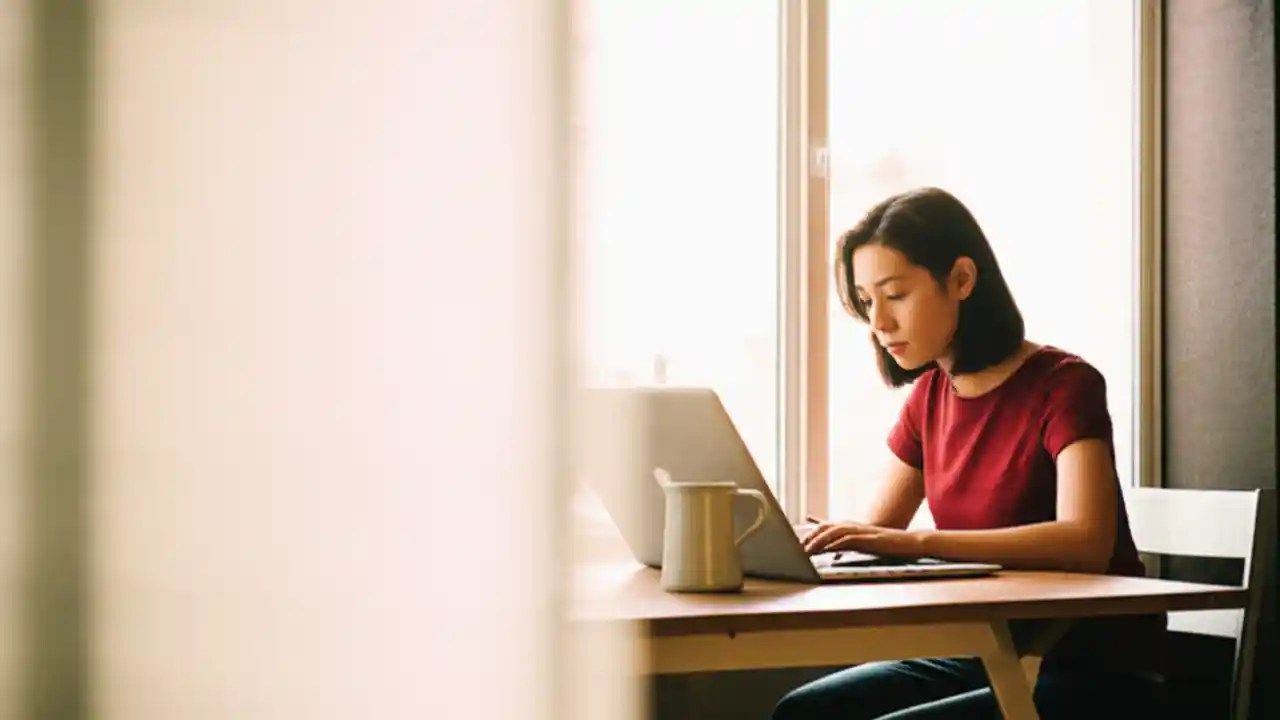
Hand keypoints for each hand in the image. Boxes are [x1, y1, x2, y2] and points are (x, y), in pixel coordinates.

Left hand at [802, 521, 923, 557]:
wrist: (906, 543)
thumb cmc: (885, 544)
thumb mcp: (861, 543)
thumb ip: (846, 543)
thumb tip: (831, 548)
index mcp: (850, 527)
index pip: (825, 526)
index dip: (811, 532)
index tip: (799, 542)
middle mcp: (853, 526)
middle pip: (826, 527)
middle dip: (811, 537)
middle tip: (799, 548)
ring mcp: (860, 531)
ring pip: (834, 532)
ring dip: (819, 541)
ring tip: (808, 550)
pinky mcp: (867, 539)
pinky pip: (848, 539)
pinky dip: (836, 544)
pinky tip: (828, 549)